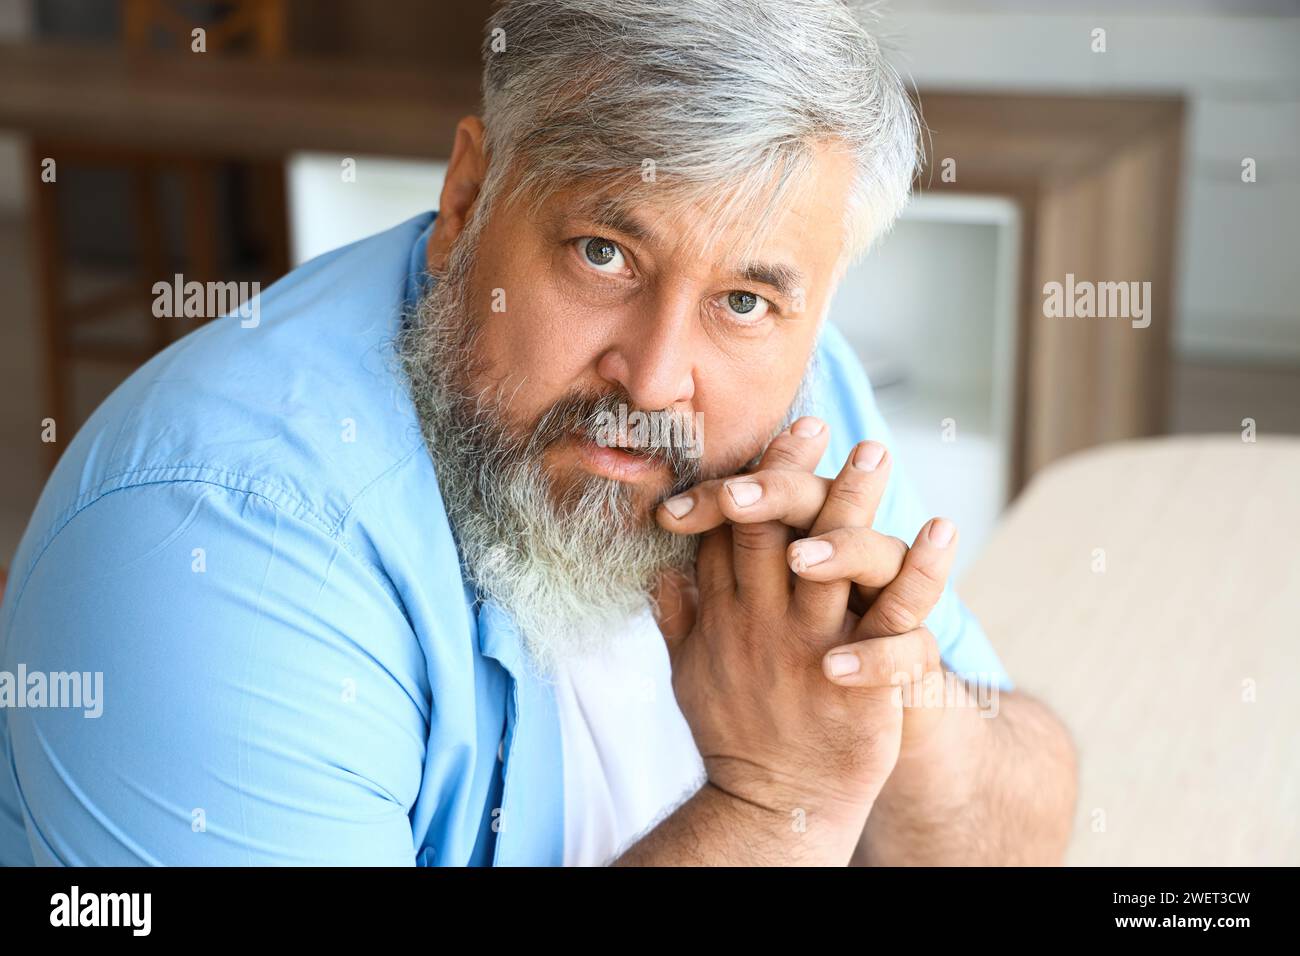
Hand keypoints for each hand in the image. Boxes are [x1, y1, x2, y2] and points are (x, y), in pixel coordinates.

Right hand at [652, 419, 907, 853]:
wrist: (774, 808)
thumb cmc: (736, 737)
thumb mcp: (688, 676)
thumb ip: (676, 619)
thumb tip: (658, 571)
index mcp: (723, 617)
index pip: (728, 532)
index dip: (746, 479)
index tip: (769, 437)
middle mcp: (761, 624)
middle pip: (772, 531)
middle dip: (790, 472)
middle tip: (814, 421)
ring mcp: (811, 647)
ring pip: (831, 558)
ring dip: (853, 501)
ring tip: (873, 452)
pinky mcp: (860, 674)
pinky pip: (896, 613)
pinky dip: (922, 568)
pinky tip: (943, 529)